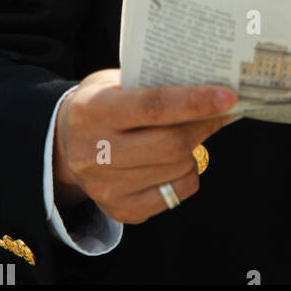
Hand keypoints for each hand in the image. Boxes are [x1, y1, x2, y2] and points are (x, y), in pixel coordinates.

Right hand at [53, 68, 237, 222]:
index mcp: (95, 110)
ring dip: (197, 148)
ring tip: (196, 131)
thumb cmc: (101, 102)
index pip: (154, 106)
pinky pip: (174, 194)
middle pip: (170, 144)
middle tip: (221, 111)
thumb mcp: (115, 81)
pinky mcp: (119, 208)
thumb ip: (153, 84)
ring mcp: (105, 185)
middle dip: (204, 125)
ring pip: (176, 168)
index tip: (227, 97)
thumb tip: (208, 86)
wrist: (63, 143)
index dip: (195, 102)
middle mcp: (96, 152)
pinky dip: (186, 174)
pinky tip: (179, 159)